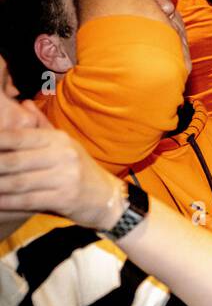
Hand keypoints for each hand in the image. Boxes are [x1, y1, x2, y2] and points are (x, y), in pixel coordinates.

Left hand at [0, 109, 125, 230]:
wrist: (108, 198)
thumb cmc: (80, 170)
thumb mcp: (65, 145)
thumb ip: (41, 126)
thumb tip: (23, 102)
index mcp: (58, 139)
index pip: (18, 137)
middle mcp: (63, 154)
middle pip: (13, 160)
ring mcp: (65, 176)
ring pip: (17, 182)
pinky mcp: (65, 198)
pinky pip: (27, 200)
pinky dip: (7, 203)